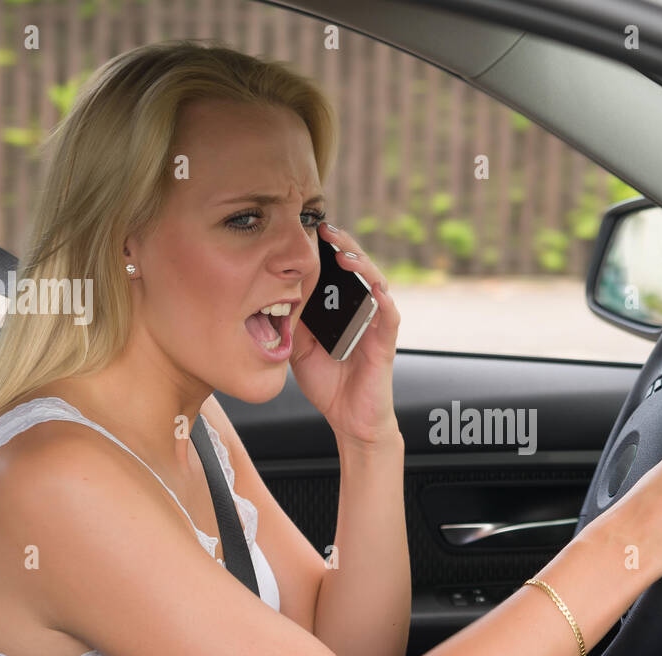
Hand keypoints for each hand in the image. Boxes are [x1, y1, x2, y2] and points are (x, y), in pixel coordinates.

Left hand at [289, 222, 401, 445]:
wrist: (349, 421)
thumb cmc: (328, 385)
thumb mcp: (299, 348)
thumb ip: (293, 322)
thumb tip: (272, 294)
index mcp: (342, 309)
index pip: (337, 269)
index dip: (326, 248)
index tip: (307, 229)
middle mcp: (362, 311)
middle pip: (358, 268)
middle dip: (343, 245)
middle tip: (324, 228)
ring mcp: (376, 325)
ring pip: (376, 283)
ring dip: (361, 265)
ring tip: (342, 254)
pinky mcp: (385, 344)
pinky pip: (389, 317)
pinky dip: (384, 301)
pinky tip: (374, 289)